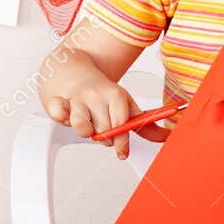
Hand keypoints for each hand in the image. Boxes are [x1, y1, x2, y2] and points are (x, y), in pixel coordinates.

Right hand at [45, 80, 162, 159]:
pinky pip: (58, 112)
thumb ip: (145, 124)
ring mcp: (77, 99)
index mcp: (115, 95)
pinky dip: (61, 117)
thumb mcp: (126, 104)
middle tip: (103, 130)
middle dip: (104, 138)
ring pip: (82, 127)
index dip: (122, 141)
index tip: (122, 151)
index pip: (122, 124)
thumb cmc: (102, 94)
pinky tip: (66, 118)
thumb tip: (166, 136)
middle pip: (103, 131)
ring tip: (88, 126)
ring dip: (86, 132)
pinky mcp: (58, 102)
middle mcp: (96, 95)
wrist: (75, 72)